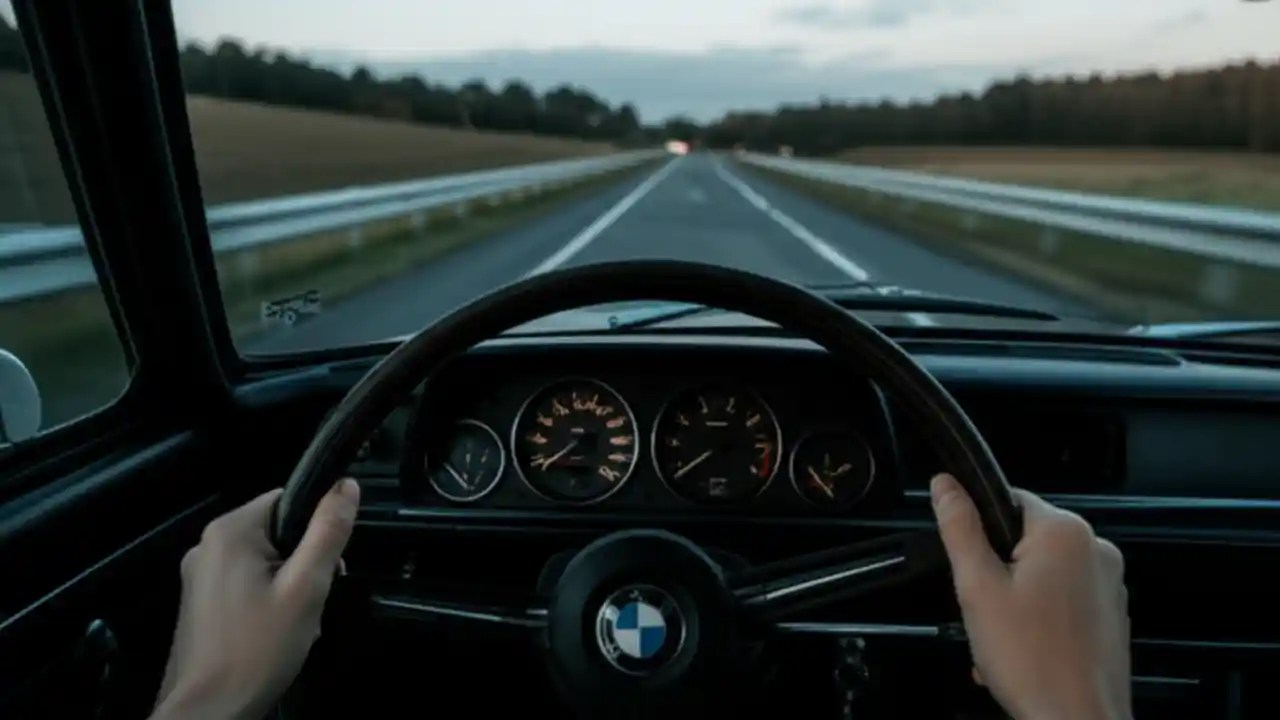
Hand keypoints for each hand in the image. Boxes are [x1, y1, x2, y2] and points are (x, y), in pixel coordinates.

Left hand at [151, 479, 359, 719]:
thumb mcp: (306, 587)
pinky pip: (245, 583)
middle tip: (313, 600)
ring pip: (263, 562)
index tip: (329, 565)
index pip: (287, 500)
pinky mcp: (199, 602)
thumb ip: (328, 533)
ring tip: (297, 621)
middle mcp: (207, 545)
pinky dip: (267, 600)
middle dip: (303, 563)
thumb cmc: (258, 647)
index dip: (316, 528)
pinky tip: (275, 631)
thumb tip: (347, 484)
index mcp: (229, 531)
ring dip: (288, 585)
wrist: (208, 712)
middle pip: (275, 533)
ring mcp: (199, 575)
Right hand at [930, 474, 1130, 719]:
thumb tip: (944, 483)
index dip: (980, 530)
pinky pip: (1063, 602)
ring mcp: (1110, 585)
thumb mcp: (977, 587)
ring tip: (1003, 640)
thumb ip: (959, 528)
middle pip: (1026, 541)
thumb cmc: (1028, 658)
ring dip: (1015, 601)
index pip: (1010, 500)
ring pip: (1043, 575)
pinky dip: (1040, 620)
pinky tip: (1025, 651)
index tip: (971, 568)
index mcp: (1065, 531)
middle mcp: (1097, 549)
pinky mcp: (1112, 616)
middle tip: (985, 612)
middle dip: (997, 575)